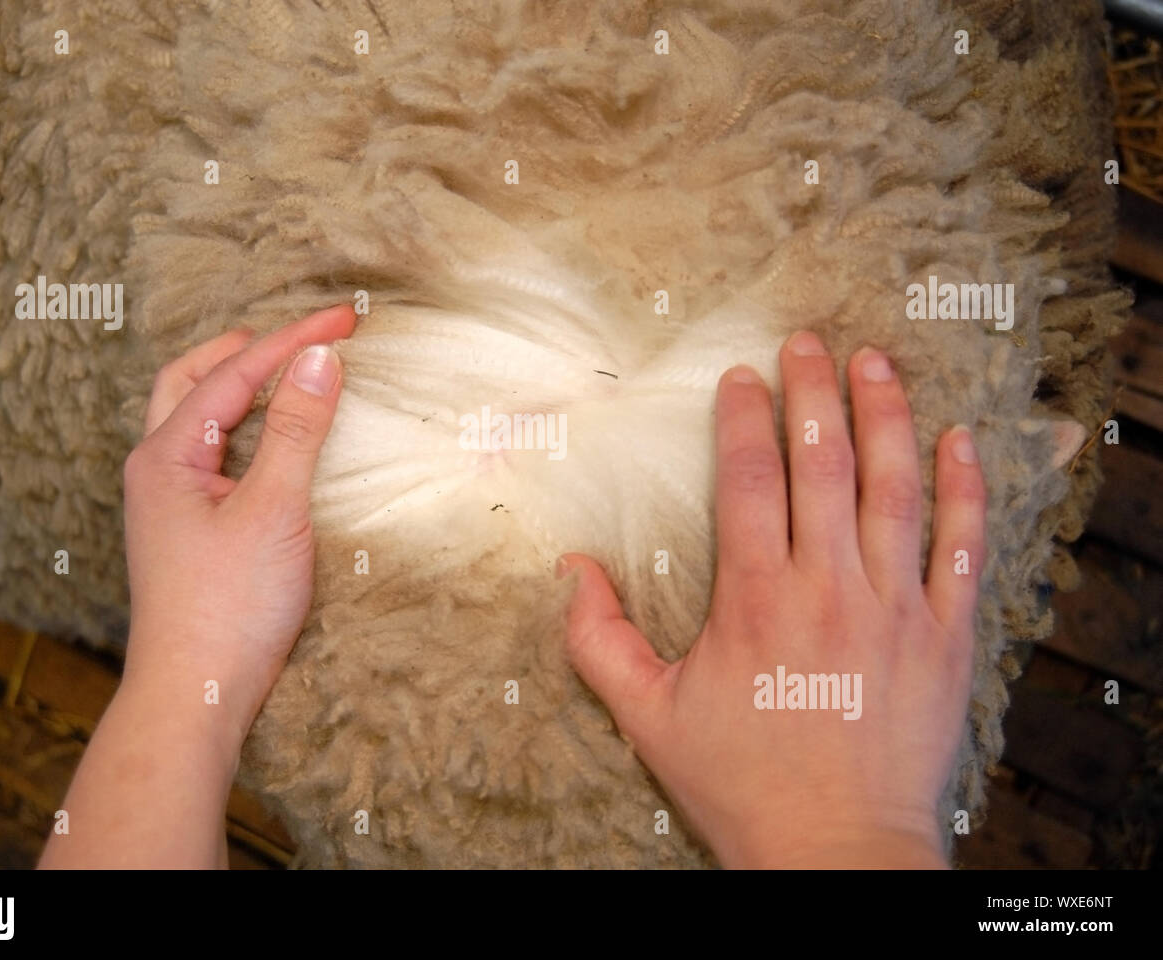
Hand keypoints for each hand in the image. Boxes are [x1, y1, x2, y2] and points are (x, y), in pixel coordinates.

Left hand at [122, 304, 354, 745]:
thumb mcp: (274, 509)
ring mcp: (167, 501)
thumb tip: (321, 359)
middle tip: (305, 335)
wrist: (197, 693)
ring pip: (194, 415)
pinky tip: (270, 439)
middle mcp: (156, 469)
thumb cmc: (229, 608)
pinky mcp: (186, 529)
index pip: (236, 375)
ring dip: (237, 384)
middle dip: (248, 349)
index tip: (347, 319)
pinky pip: (208, 452)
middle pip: (192, 379)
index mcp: (167, 455)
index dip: (294, 341)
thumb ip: (298, 430)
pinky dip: (240, 426)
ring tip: (285, 371)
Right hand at [562, 330, 983, 868]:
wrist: (835, 850)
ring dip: (885, 417)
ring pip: (895, 489)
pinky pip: (963, 549)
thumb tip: (569, 569)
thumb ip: (598, 639)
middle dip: (813, 391)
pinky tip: (960, 442)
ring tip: (876, 361)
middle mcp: (828, 587)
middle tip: (808, 340)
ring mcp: (894, 608)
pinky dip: (966, 492)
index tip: (742, 376)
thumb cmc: (740, 784)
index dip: (743, 417)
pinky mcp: (944, 637)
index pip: (747, 478)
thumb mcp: (648, 715)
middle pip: (822, 464)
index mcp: (755, 597)